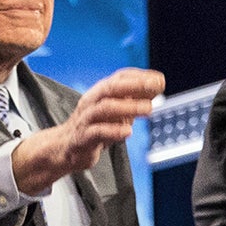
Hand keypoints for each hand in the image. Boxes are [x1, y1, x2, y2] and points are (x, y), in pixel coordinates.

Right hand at [10, 68, 163, 194]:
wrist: (66, 149)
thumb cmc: (95, 127)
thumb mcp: (116, 112)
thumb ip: (133, 100)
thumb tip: (157, 86)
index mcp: (100, 93)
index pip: (119, 77)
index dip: (139, 76)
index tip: (159, 79)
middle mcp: (92, 102)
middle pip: (111, 88)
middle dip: (134, 85)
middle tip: (155, 86)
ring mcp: (86, 119)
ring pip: (105, 108)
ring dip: (128, 107)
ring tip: (149, 109)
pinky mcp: (82, 138)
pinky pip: (97, 132)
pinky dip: (113, 131)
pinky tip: (127, 132)